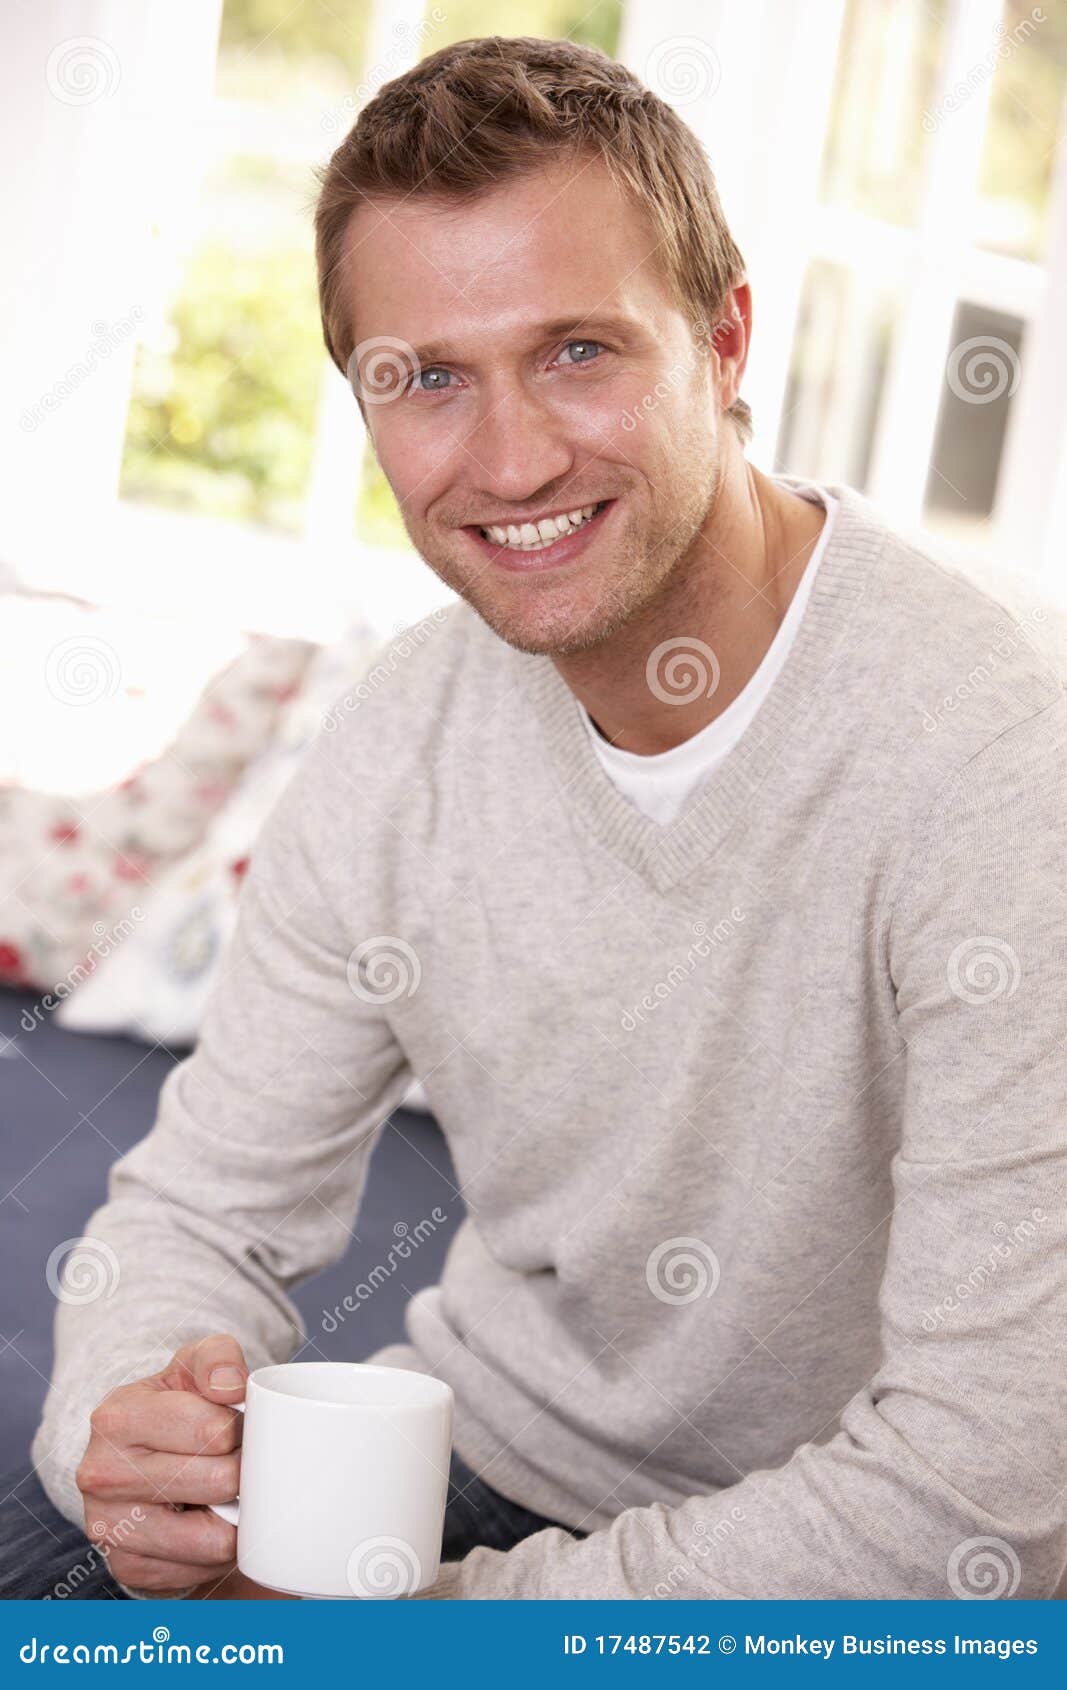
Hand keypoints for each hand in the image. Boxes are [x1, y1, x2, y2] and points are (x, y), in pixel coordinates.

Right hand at [75, 1332, 249, 1595]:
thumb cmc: (178, 1406)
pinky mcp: (125, 1568)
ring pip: (214, 1536)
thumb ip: (218, 1358)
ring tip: (228, 1496)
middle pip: (219, 1481)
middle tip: (239, 1464)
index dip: (242, 1430)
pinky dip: (216, 1553)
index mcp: (116, 1417)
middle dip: (244, 1473)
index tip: (236, 1428)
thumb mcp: (193, 1365)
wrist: (140, 1458)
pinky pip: (200, 1571)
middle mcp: (101, 1474)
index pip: (215, 1430)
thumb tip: (232, 1387)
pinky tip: (206, 1524)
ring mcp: (107, 1526)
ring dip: (236, 1519)